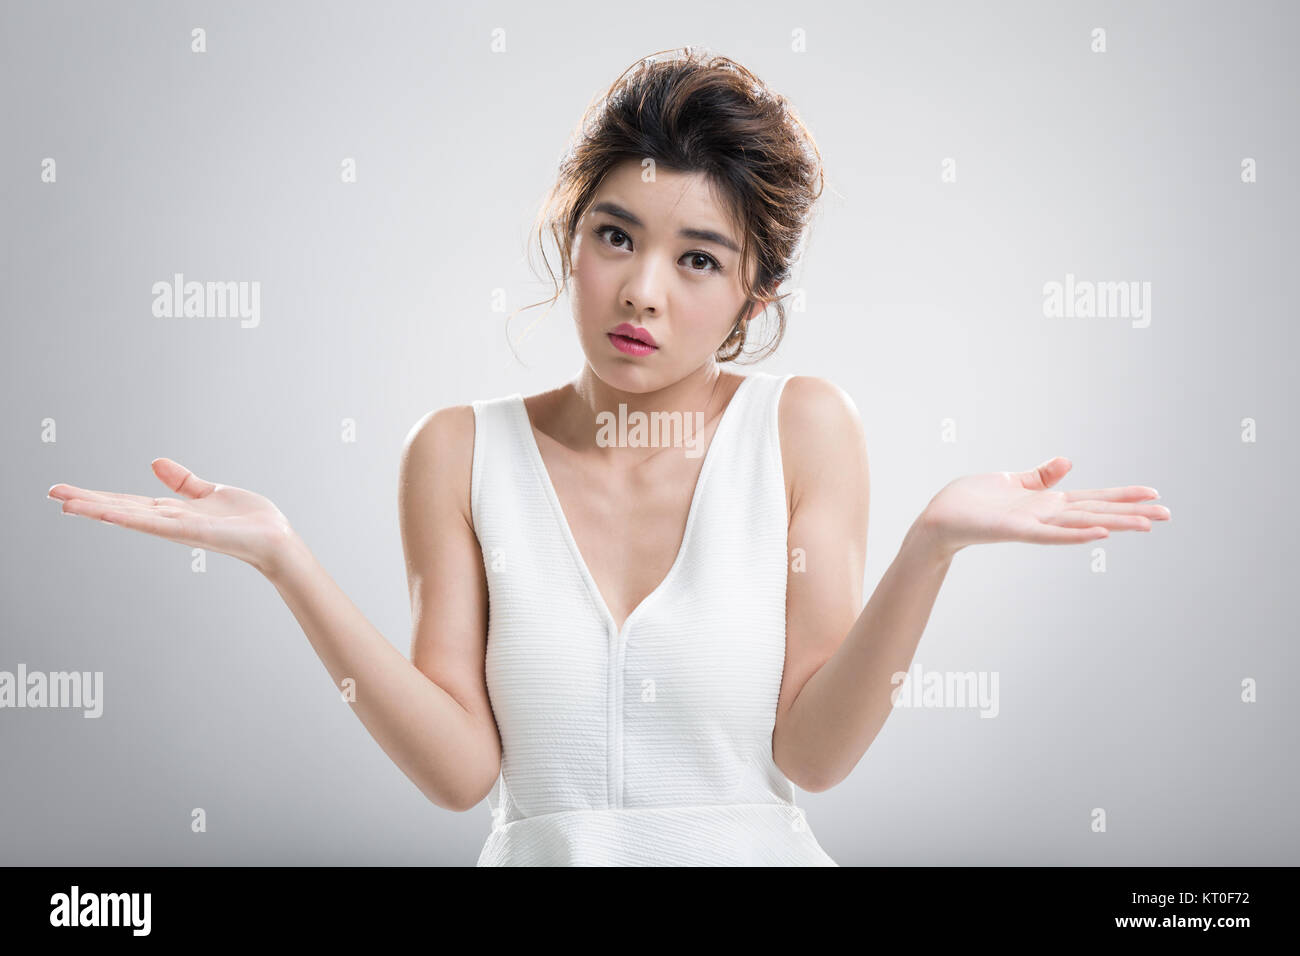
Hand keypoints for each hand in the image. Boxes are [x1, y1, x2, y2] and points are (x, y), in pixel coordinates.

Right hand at [47, 458, 296, 575]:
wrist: (275, 537)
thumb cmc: (248, 520)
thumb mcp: (209, 490)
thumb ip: (182, 481)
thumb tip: (154, 462)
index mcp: (172, 512)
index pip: (126, 502)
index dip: (96, 496)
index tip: (65, 491)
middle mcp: (170, 522)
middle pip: (120, 509)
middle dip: (87, 502)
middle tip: (51, 493)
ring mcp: (179, 529)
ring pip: (131, 517)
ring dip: (99, 510)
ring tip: (66, 503)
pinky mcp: (194, 532)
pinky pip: (158, 525)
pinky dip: (132, 518)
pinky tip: (108, 513)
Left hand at [917, 456, 1169, 557]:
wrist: (940, 518)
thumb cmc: (972, 501)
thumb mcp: (1012, 481)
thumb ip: (1041, 476)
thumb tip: (1068, 461)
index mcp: (1047, 503)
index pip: (1093, 499)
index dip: (1122, 496)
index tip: (1154, 495)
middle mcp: (1046, 516)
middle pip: (1097, 512)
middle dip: (1132, 513)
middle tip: (1168, 515)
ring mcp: (1034, 525)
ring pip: (1082, 524)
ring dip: (1114, 524)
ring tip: (1146, 524)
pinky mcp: (1016, 531)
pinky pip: (1050, 535)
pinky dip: (1075, 534)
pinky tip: (1100, 534)